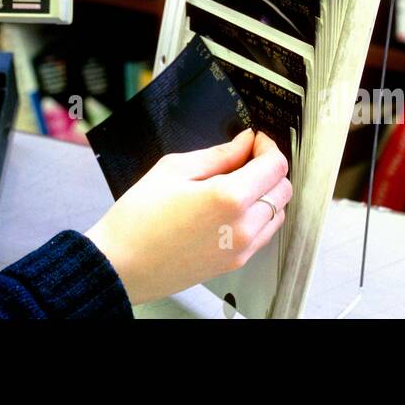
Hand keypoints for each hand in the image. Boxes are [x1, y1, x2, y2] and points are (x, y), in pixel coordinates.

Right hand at [84, 128, 291, 305]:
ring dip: (267, 193)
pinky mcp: (235, 263)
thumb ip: (218, 154)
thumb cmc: (139, 217)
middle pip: (283, 189)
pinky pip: (263, 234)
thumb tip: (244, 142)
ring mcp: (241, 249)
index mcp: (228, 198)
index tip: (255, 140)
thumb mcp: (174, 169)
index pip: (274, 166)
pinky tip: (232, 207)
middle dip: (270, 169)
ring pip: (278, 213)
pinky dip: (259, 216)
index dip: (268, 147)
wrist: (121, 264)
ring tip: (237, 183)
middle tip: (245, 158)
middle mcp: (243, 227)